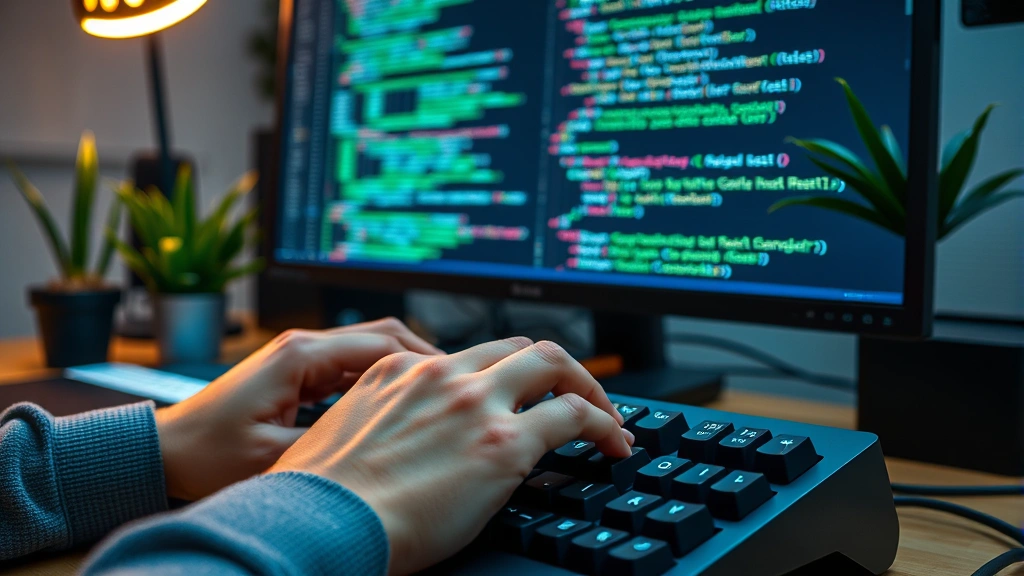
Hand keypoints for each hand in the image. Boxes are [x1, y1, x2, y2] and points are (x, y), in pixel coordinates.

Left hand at [155, 318, 442, 500]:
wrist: (164, 450)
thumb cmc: (206, 454)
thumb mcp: (275, 458)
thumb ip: (333, 444)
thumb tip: (385, 443)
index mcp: (301, 355)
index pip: (383, 346)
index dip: (425, 364)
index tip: (457, 383)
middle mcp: (303, 345)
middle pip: (383, 335)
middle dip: (423, 358)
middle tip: (456, 386)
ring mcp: (300, 355)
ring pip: (369, 348)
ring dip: (403, 368)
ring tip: (434, 396)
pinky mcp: (297, 371)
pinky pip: (351, 365)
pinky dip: (380, 379)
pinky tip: (397, 404)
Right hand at [269, 337, 633, 574]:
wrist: (318, 522)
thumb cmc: (319, 497)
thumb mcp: (342, 436)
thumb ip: (383, 423)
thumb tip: (404, 445)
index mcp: (398, 370)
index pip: (468, 358)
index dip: (502, 375)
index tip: (517, 395)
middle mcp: (440, 374)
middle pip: (517, 349)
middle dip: (553, 370)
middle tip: (574, 395)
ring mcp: (474, 403)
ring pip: (551, 364)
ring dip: (586, 387)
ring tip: (605, 418)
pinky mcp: (504, 442)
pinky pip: (574, 416)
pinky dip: (603, 425)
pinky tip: (613, 445)